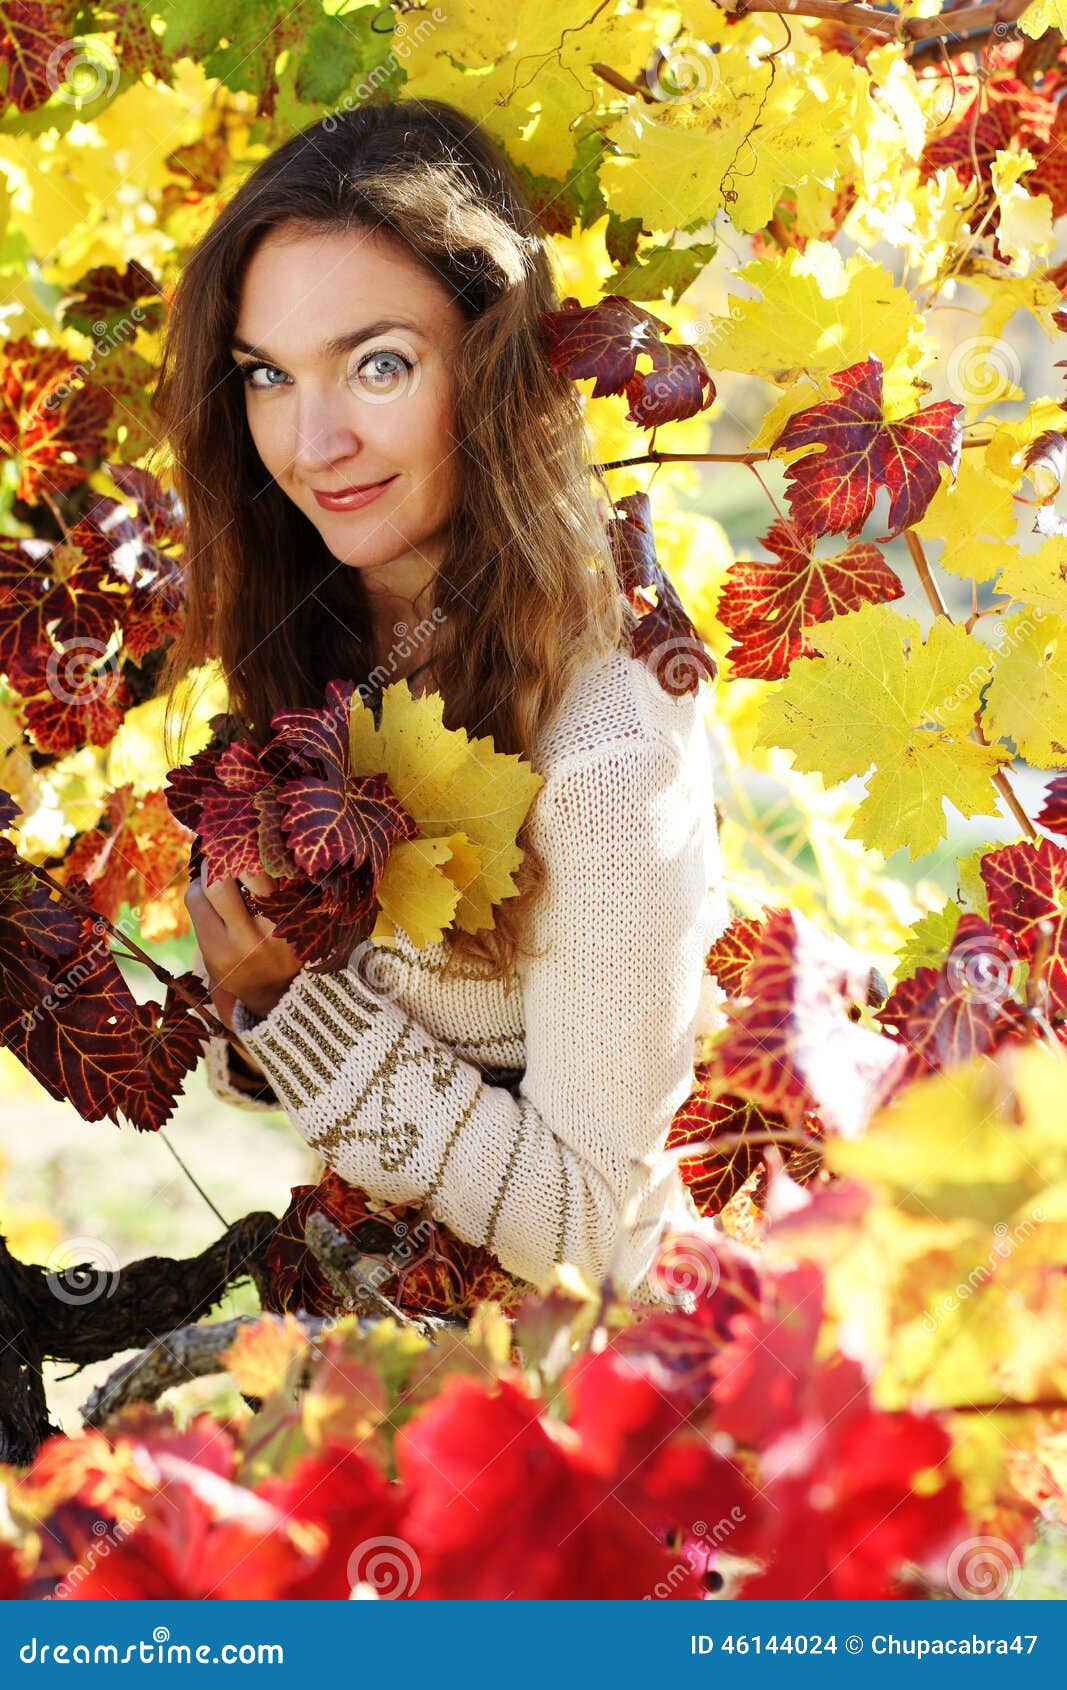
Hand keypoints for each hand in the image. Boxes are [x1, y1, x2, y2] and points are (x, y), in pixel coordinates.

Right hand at [184, 865, 302, 1019]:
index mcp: (218, 950)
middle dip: (218, 867)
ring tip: (247, 865)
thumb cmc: (238, 966)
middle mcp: (246, 941)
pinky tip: (271, 876)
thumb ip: (205, 917)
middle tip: (225, 864)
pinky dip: (274, 872)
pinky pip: (284, 880)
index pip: (197, 897)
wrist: (280, 991)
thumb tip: (205, 869)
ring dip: (247, 863)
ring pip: (256, 874)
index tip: (205, 880)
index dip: (199, 882)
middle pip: (220, 883)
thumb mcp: (212, 955)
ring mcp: (277, 930)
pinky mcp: (300, 920)